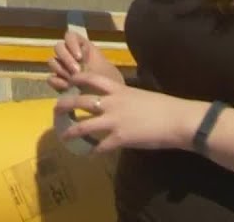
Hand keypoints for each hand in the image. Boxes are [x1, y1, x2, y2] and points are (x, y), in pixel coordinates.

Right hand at [46, 29, 122, 92]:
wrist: (110, 101)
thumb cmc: (109, 82)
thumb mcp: (103, 72)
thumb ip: (88, 67)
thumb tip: (75, 69)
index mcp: (83, 47)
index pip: (70, 36)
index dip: (71, 44)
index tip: (79, 57)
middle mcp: (71, 55)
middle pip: (59, 47)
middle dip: (66, 58)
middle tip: (76, 71)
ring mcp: (64, 68)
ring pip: (52, 61)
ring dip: (60, 70)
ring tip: (71, 81)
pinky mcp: (59, 81)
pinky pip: (51, 78)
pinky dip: (56, 82)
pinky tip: (66, 88)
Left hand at [52, 71, 204, 153]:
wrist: (177, 119)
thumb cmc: (164, 106)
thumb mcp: (140, 96)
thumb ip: (126, 99)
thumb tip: (121, 104)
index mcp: (119, 90)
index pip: (92, 79)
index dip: (78, 79)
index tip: (69, 80)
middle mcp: (112, 103)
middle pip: (81, 101)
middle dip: (65, 105)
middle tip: (56, 109)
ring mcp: (114, 121)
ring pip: (84, 125)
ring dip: (71, 131)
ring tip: (63, 135)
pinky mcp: (119, 138)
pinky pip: (100, 146)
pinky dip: (93, 151)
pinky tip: (89, 154)